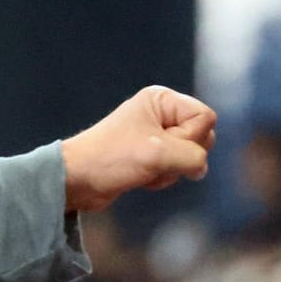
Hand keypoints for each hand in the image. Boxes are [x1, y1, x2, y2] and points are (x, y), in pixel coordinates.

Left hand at [61, 86, 216, 212]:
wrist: (75, 181)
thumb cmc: (111, 160)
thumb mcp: (159, 154)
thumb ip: (194, 157)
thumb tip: (200, 169)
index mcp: (161, 100)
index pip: (205, 118)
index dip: (190, 138)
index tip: (162, 145)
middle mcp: (160, 114)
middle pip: (201, 137)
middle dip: (181, 156)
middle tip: (152, 160)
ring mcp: (155, 136)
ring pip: (188, 157)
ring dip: (168, 171)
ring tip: (142, 170)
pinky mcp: (148, 157)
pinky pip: (173, 169)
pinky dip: (161, 178)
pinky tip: (140, 179)